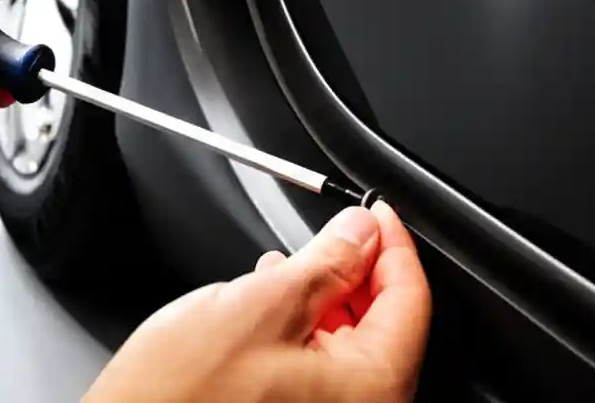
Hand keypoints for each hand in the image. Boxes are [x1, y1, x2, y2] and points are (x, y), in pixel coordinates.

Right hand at [85, 201, 431, 402]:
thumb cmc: (182, 397)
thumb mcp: (261, 305)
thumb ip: (327, 262)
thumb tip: (362, 231)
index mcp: (371, 389)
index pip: (411, 300)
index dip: (392, 243)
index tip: (374, 211)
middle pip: (387, 323)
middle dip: (358, 269)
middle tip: (334, 230)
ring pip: (353, 344)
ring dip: (328, 298)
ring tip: (289, 267)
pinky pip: (325, 370)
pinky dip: (307, 331)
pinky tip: (273, 309)